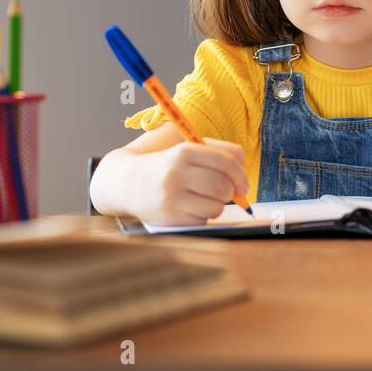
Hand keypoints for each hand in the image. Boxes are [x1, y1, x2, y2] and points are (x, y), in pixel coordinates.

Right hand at [130, 137, 248, 225]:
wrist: (128, 182)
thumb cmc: (167, 166)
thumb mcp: (188, 150)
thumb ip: (219, 152)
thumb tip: (243, 168)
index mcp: (184, 151)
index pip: (226, 162)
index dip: (240, 175)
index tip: (243, 186)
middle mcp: (177, 173)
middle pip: (222, 187)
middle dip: (230, 193)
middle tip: (226, 193)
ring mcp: (171, 197)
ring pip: (215, 207)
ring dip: (216, 206)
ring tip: (203, 199)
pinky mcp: (169, 217)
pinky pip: (201, 220)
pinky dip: (202, 216)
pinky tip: (190, 208)